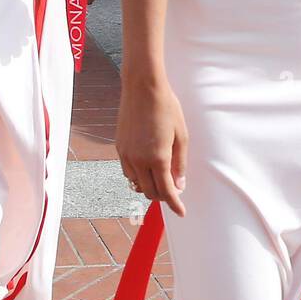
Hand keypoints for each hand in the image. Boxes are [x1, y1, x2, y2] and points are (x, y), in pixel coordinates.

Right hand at [116, 74, 187, 215]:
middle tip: (174, 191)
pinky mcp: (119, 147)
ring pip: (137, 184)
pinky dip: (138, 176)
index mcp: (157, 158)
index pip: (167, 191)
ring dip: (149, 186)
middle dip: (163, 196)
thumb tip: (180, 184)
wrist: (142, 87)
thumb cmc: (166, 107)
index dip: (175, 204)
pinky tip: (147, 168)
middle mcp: (139, 160)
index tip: (181, 212)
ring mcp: (126, 154)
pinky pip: (128, 171)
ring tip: (160, 179)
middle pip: (150, 192)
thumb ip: (180, 163)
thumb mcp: (181, 136)